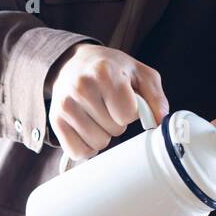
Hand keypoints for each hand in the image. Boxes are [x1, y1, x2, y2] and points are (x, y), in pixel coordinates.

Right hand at [46, 43, 167, 160]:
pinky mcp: (56, 120)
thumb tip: (159, 121)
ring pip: (98, 144)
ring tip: (97, 114)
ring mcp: (66, 105)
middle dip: (116, 122)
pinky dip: (87, 146)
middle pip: (114, 131)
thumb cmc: (110, 69)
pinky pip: (79, 152)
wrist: (72, 62)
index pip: (127, 114)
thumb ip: (155, 97)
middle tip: (108, 105)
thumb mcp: (139, 73)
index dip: (131, 111)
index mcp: (105, 73)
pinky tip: (86, 128)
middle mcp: (82, 87)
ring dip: (102, 134)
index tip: (124, 99)